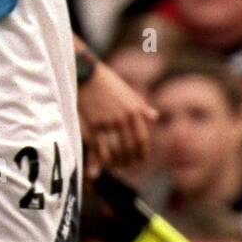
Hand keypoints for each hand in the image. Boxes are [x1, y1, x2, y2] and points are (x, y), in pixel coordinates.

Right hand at [77, 58, 157, 178]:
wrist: (87, 74)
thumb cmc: (107, 82)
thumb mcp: (129, 93)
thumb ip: (142, 107)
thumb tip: (155, 116)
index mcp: (135, 110)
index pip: (142, 139)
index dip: (142, 154)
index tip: (140, 161)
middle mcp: (124, 118)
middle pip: (130, 148)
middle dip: (128, 161)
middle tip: (126, 167)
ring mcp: (109, 122)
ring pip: (115, 151)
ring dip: (116, 162)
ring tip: (115, 166)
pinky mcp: (93, 124)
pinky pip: (99, 149)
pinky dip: (101, 160)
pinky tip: (101, 164)